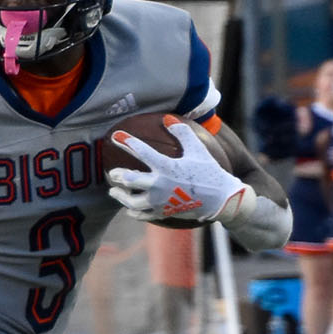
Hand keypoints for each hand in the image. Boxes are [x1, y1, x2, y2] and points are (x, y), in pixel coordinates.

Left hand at [105, 114, 245, 224]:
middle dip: (119, 175)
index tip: (116, 135)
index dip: (127, 142)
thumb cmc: (209, 172)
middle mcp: (160, 186)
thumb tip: (167, 118)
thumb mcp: (198, 149)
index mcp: (167, 167)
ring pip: (132, 202)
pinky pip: (143, 215)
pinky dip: (133, 212)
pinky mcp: (163, 214)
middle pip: (131, 180)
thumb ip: (182, 132)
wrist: (220, 200)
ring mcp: (160, 202)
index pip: (142, 152)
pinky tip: (129, 209)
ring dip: (121, 197)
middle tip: (112, 173)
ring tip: (113, 191)